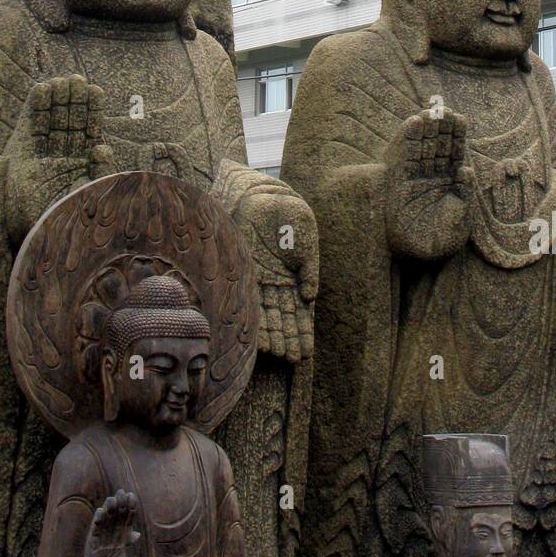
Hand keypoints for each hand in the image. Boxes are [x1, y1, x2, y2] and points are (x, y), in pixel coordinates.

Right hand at [4, 76, 113, 240]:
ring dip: (55, 99)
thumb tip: (102, 146)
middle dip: (73, 100)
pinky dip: (34, 108)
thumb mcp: (88, 196)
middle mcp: (61, 156)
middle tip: (77, 79)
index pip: (88, 132)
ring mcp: (41, 153)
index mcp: (80, 165)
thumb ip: (99, 172)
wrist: (31, 235)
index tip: (95, 91)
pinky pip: (30, 125)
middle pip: (69, 121)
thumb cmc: (63, 220)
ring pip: (51, 120)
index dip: (92, 111)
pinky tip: (40, 89)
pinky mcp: (21, 152)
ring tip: (61, 79)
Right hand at [84, 490, 140, 556]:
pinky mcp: (93, 540)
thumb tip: (136, 534)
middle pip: (118, 512)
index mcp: (127, 535)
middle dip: (120, 502)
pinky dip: (98, 518)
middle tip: (122, 492)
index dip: (131, 506)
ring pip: (107, 516)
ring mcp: (104, 535)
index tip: (132, 496)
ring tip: (112, 500)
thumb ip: (133, 550)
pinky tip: (101, 511)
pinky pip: (95, 526)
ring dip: (109, 507)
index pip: (130, 516)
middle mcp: (115, 532)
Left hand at [233, 190, 316, 362]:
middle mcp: (276, 283)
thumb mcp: (305, 236)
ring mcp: (259, 279)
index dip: (303, 331)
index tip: (306, 352)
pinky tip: (258, 336)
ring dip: (274, 335)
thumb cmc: (288, 215)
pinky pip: (249, 299)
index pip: (299, 311)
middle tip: (293, 359)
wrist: (262, 197)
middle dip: (289, 339)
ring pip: (267, 313)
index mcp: (294, 276)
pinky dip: (253, 319)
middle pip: (283, 317)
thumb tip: (311, 296)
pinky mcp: (244, 271)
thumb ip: (309, 266)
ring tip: (279, 355)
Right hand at [383, 109, 472, 260]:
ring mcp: (411, 175)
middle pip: (438, 146)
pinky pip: (402, 153)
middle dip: (443, 127)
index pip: (455, 156)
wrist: (398, 255)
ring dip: (427, 127)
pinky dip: (407, 137)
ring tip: (433, 110)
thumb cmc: (428, 246)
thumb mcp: (454, 234)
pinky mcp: (394, 176)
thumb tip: (467, 172)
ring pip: (421, 145)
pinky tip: (414, 122)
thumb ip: (464, 206)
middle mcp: (429, 177)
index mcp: (447, 187)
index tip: (462, 119)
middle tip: (448, 108)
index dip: (458, 137)